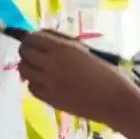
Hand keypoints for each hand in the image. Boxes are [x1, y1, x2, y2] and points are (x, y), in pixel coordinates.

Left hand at [18, 31, 139, 127]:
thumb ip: (64, 42)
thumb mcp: (87, 51)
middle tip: (37, 54)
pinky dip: (35, 82)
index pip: (32, 37)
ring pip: (23, 69)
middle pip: (24, 52)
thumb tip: (43, 36)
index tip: (37, 41)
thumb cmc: (109, 73)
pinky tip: (47, 83)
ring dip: (29, 66)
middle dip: (28, 50)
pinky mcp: (49, 99)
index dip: (32, 38)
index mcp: (63, 49)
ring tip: (41, 69)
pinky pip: (31, 87)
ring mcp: (48, 83)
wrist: (116, 101)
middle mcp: (51, 64)